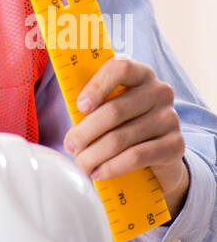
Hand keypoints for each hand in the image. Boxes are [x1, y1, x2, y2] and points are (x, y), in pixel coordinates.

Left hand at [63, 57, 189, 219]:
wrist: (159, 154)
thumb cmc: (124, 123)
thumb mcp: (110, 106)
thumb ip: (92, 101)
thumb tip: (66, 109)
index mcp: (140, 73)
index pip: (120, 68)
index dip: (98, 86)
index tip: (80, 106)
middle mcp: (159, 91)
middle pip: (115, 110)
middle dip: (86, 132)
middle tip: (70, 145)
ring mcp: (170, 118)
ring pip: (122, 137)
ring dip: (95, 154)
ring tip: (81, 164)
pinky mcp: (175, 145)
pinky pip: (137, 156)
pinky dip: (112, 166)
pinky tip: (98, 173)